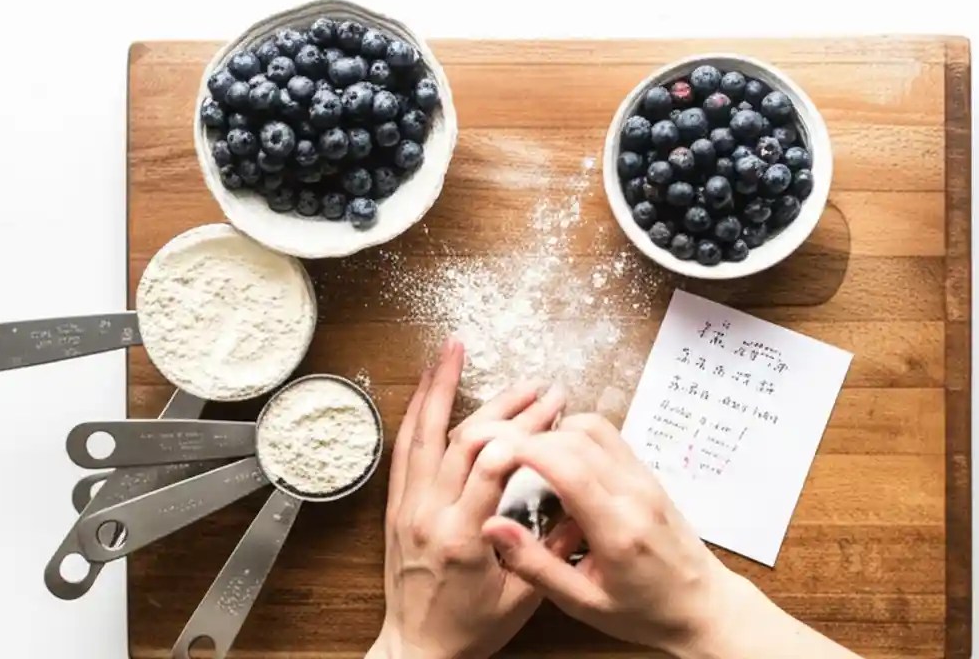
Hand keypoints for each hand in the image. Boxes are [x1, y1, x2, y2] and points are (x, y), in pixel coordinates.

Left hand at [370, 338, 576, 658]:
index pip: (491, 467)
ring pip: (424, 433)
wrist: (417, 648)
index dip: (525, 432)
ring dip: (441, 388)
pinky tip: (427, 386)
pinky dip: (417, 412)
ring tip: (454, 349)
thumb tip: (580, 507)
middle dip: (505, 407)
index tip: (552, 410)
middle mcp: (429, 515)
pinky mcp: (398, 505)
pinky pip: (405, 448)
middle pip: (464, 441)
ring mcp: (408, 506)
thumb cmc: (469, 629)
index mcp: (463, 538)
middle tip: (538, 386)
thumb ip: (550, 551)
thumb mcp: (523, 601)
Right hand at [479, 412, 728, 655]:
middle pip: (577, 438)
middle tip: (500, 452)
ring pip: (594, 427)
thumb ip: (535, 565)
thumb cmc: (643, 611)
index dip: (527, 450)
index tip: (494, 453)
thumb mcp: (582, 603)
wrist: (703, 606)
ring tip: (527, 455)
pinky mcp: (647, 473)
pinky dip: (575, 436)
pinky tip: (558, 460)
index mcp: (618, 530)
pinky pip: (608, 437)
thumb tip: (492, 527)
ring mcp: (645, 479)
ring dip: (555, 432)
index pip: (569, 468)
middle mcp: (634, 494)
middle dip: (532, 437)